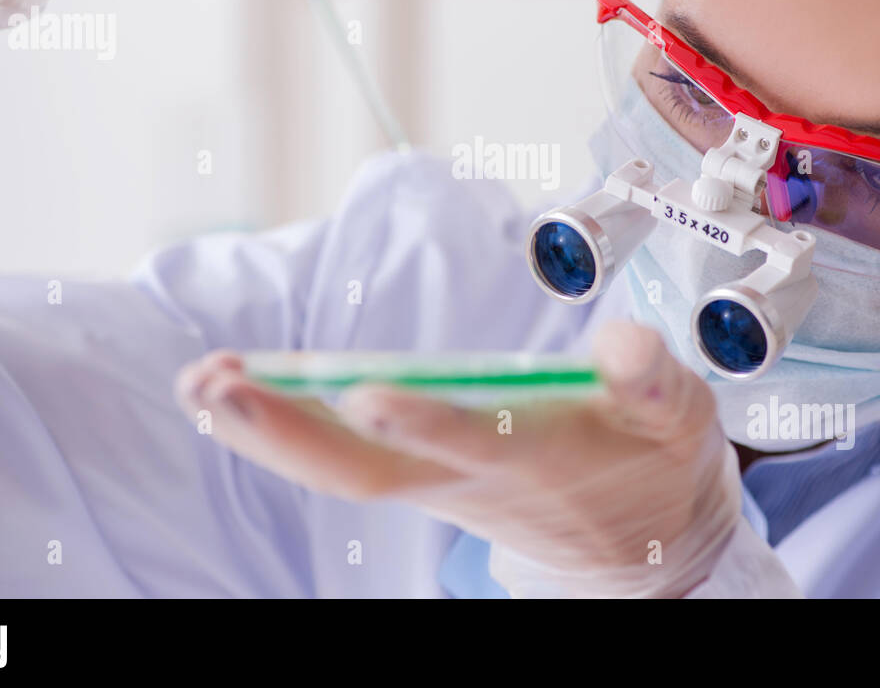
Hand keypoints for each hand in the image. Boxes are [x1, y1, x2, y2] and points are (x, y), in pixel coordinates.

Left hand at [174, 322, 743, 597]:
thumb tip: (623, 341)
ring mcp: (437, 488)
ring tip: (199, 382)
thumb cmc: (651, 461)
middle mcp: (470, 480)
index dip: (424, 423)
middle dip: (288, 432)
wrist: (637, 539)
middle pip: (367, 471)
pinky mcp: (420, 480)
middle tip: (216, 384)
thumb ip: (652, 377)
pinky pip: (338, 465)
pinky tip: (233, 397)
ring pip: (338, 472)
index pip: (474, 441)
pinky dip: (281, 432)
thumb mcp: (679, 415)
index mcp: (538, 456)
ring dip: (265, 432)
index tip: (364, 392)